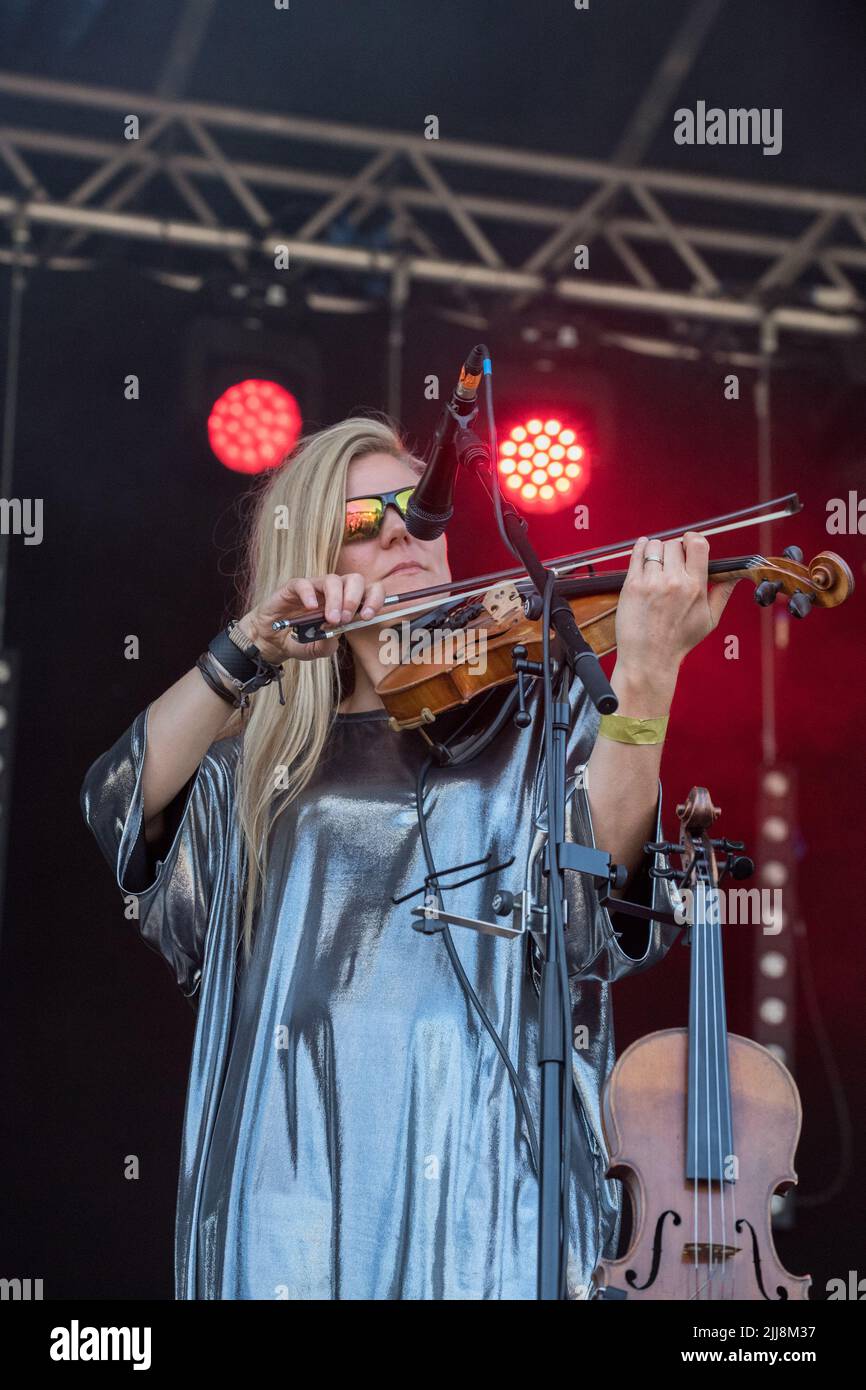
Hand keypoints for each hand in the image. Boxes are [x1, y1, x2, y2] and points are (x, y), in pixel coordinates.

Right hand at [237, 573, 387, 663]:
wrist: (271, 640)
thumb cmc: (299, 640)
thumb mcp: (317, 650)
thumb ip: (328, 645)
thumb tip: (335, 635)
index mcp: (346, 604)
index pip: (368, 591)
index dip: (374, 599)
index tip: (368, 616)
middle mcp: (333, 592)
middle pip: (354, 580)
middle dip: (354, 598)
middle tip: (346, 619)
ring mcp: (314, 588)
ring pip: (332, 579)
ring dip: (336, 599)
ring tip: (331, 619)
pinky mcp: (293, 588)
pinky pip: (304, 584)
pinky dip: (309, 594)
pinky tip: (311, 609)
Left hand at [614, 532, 739, 696]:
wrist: (649, 658)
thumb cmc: (679, 641)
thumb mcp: (709, 620)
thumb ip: (722, 594)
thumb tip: (736, 575)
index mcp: (696, 587)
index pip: (698, 545)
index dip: (693, 539)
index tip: (689, 543)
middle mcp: (674, 582)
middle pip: (674, 544)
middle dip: (674, 549)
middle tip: (672, 562)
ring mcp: (651, 582)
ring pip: (655, 546)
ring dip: (657, 550)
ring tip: (657, 562)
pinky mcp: (632, 586)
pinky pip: (636, 554)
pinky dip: (641, 548)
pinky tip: (644, 551)